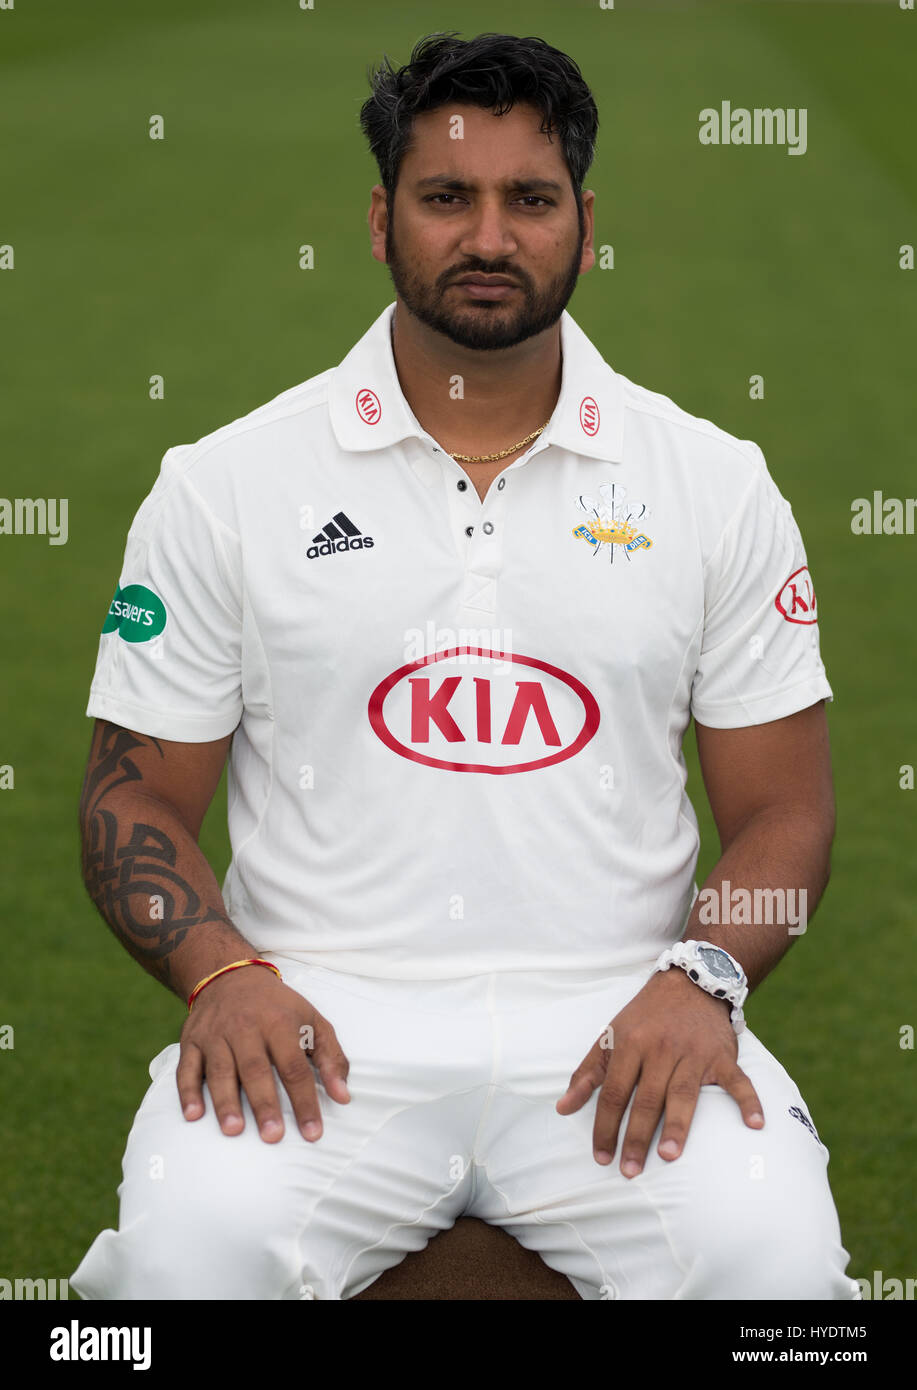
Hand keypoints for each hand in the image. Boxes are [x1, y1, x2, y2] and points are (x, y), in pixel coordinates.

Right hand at [176, 966, 349, 1142]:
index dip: (304, 1101)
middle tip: (273, 1137)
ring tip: (233, 1130)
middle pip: (255, 1069)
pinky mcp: (192, 1042)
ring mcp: (215, 1035)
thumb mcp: (312, 1021)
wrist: (230, 976)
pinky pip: (186, 1068)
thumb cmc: (278, 1007)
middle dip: (264, 1104)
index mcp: (279, 1024)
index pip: (294, 1067)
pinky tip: (193, 1116)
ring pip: (220, 1070)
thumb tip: (343, 1097)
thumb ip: (331, 1058)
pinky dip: (188, 1092)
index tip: (312, 1133)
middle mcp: (246, 1028)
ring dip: (225, 1101)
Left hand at [555, 967, 763, 1175]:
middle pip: (647, 1099)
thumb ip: (587, 1073)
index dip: (605, 1126)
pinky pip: (738, 1081)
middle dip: (636, 1137)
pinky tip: (754, 1125)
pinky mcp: (722, 1056)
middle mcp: (661, 1049)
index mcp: (631, 1044)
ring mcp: (694, 1053)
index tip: (601, 1157)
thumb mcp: (610, 1035)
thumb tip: (562, 1108)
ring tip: (669, 1156)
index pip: (614, 1092)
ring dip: (677, 1126)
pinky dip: (748, 1101)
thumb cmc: (645, 1016)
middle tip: (630, 1171)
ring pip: (684, 1094)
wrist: (690, 982)